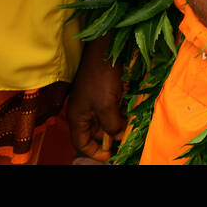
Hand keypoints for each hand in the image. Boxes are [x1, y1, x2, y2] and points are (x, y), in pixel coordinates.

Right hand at [67, 37, 125, 161]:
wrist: (104, 50)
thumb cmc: (101, 78)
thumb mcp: (106, 106)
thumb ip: (111, 125)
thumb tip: (118, 135)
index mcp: (77, 117)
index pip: (81, 142)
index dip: (94, 152)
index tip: (109, 156)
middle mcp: (83, 111)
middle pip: (95, 132)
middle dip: (110, 136)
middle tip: (126, 135)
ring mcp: (92, 101)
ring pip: (105, 120)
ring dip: (117, 123)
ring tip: (130, 122)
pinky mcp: (102, 92)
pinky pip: (110, 108)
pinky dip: (119, 111)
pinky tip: (129, 109)